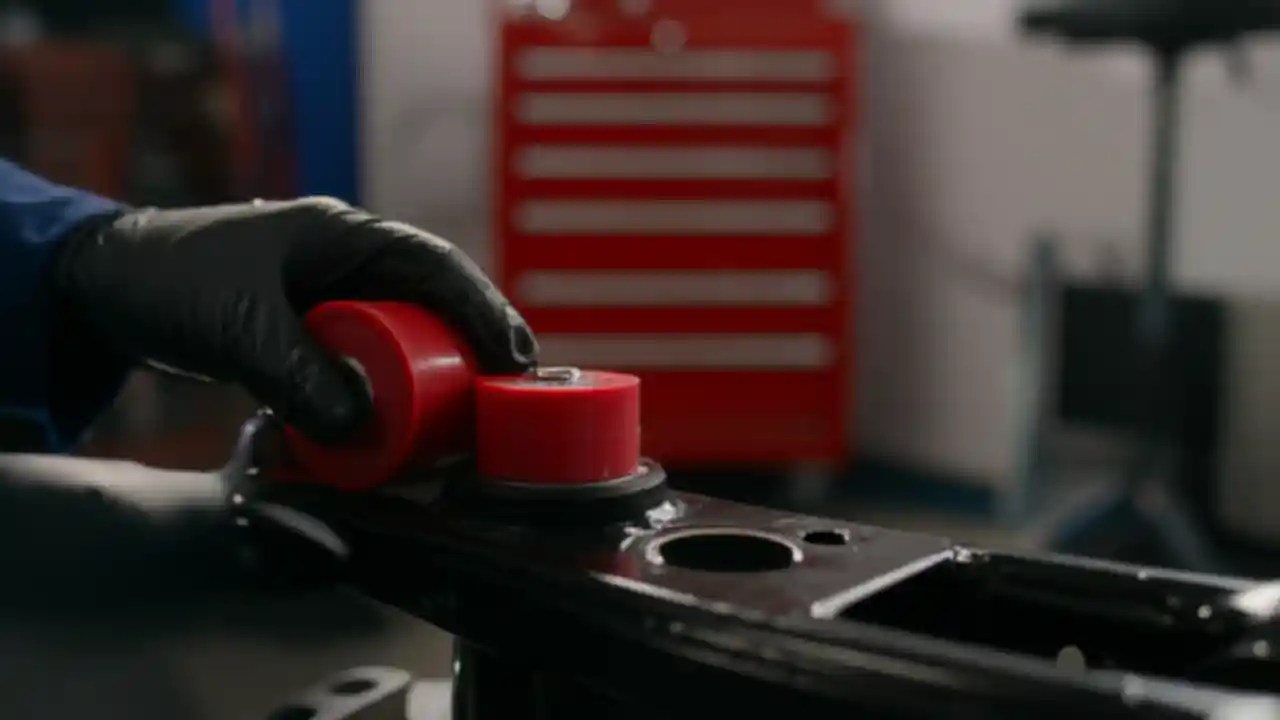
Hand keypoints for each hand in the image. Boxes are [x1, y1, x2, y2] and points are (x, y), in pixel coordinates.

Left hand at [53, 198, 536, 441]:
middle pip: (433, 303)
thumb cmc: (169, 281)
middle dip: (472, 348)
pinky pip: (366, 361)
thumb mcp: (238, 327)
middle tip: (506, 398)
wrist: (102, 286)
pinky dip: (388, 392)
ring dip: (434, 376)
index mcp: (342, 236)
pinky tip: (402, 427)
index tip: (515, 358)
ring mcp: (330, 298)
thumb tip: (363, 431)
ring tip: (467, 420)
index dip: (483, 310)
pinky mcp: (310, 333)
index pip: (435, 266)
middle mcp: (348, 263)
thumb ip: (298, 377)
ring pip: (404, 336)